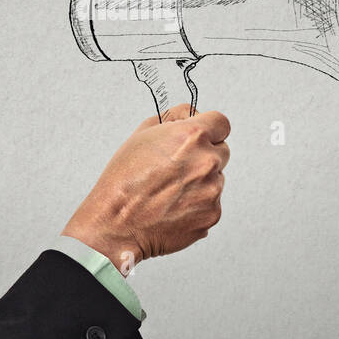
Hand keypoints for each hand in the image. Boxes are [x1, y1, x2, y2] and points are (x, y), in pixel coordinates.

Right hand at [62, 104, 230, 272]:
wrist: (117, 224)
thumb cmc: (124, 180)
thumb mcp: (143, 134)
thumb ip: (175, 117)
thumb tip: (193, 115)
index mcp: (192, 137)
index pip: (221, 123)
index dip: (210, 129)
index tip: (202, 136)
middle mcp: (207, 162)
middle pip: (222, 151)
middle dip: (205, 156)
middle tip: (178, 167)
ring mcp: (212, 191)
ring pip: (216, 179)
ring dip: (201, 182)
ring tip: (170, 191)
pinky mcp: (212, 215)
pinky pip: (212, 204)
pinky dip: (197, 205)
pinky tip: (173, 207)